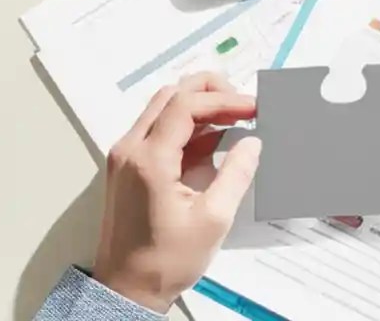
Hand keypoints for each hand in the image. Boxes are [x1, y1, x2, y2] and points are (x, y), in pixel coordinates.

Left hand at [93, 73, 261, 312]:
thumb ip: (236, 174)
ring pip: (162, 108)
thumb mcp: (214, 219)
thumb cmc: (167, 259)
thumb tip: (253, 142)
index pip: (187, 105)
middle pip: (170, 95)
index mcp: (149, 159)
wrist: (127, 287)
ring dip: (198, 106)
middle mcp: (130, 149)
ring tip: (235, 118)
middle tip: (244, 105)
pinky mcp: (128, 166)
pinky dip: (186, 125)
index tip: (254, 108)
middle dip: (210, 92)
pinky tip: (214, 138)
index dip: (224, 100)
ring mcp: (125, 156)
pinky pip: (157, 129)